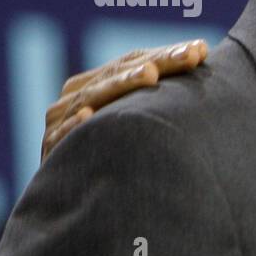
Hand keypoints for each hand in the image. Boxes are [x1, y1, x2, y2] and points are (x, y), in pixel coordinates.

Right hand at [42, 40, 207, 161]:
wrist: (84, 205)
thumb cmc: (125, 160)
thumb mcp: (144, 124)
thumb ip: (164, 99)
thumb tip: (205, 58)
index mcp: (98, 85)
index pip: (134, 61)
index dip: (168, 54)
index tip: (202, 50)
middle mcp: (77, 97)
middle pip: (118, 72)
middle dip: (157, 62)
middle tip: (189, 56)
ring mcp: (60, 122)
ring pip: (93, 96)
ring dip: (120, 84)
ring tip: (150, 75)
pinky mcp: (50, 150)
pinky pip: (61, 137)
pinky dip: (74, 126)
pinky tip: (88, 117)